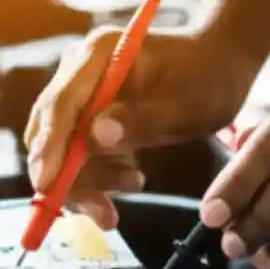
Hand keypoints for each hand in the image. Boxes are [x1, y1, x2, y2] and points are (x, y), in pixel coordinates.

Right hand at [24, 28, 260, 227]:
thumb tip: (95, 137)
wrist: (222, 62)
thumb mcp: (186, 106)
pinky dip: (99, 174)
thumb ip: (141, 121)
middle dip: (69, 176)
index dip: (49, 147)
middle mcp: (79, 70)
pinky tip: (132, 178)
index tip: (47, 185)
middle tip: (101, 213)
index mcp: (99, 56)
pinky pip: (80, 151)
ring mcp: (82, 91)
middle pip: (51, 130)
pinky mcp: (90, 112)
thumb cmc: (209, 79)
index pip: (60, 105)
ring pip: (62, 147)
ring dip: (89, 180)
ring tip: (134, 185)